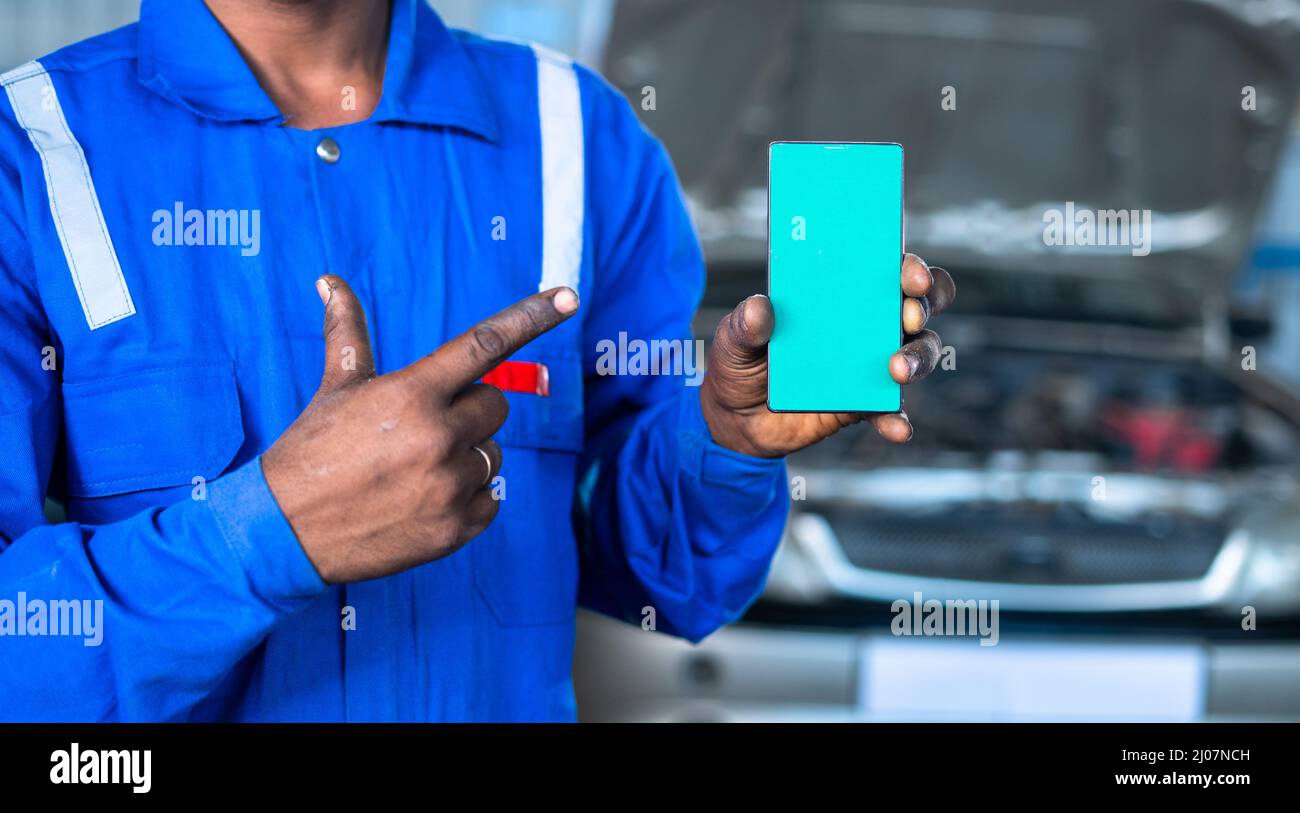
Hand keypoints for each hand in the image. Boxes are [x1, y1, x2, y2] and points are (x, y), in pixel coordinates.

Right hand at [262, 275, 578, 582]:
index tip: (570, 297)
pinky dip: (467, 500)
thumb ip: (347, 333)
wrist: (285, 531)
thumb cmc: (312, 450)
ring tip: (412, 471)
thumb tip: (330, 281)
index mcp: (413, 393)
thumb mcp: (336, 388)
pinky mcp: (456, 529)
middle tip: (420, 430)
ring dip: (465, 457)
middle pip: (495, 405)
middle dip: (467, 411)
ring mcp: (451, 485)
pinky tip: (422, 501)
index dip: (532, 316)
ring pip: (492, 455)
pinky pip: (492, 500)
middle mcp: (439, 436)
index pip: (486, 344)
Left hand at [700, 254, 953, 456]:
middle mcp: (865, 324)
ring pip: (915, 353)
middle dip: (921, 307)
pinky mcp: (864, 404)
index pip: (886, 269)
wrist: (737, 419)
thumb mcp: (733, 339)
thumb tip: (759, 308)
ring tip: (898, 370)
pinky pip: (891, 410)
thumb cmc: (740, 362)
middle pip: (915, 306)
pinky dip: (897, 419)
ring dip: (917, 358)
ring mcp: (869, 364)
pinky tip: (896, 428)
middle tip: (909, 316)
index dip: (907, 267)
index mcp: (839, 293)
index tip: (910, 275)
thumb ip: (743, 324)